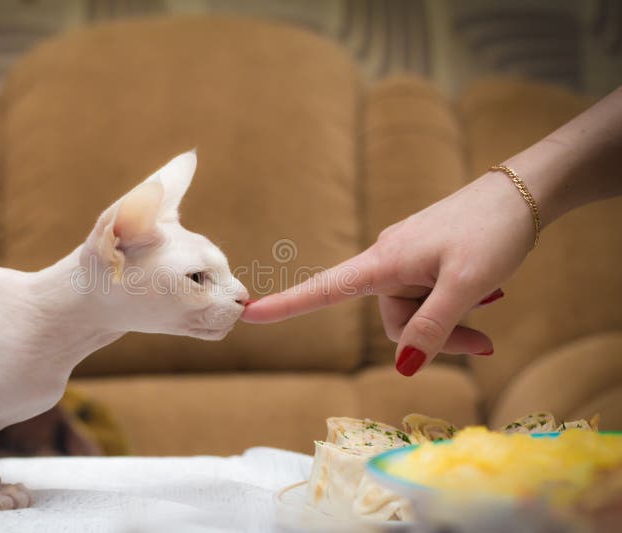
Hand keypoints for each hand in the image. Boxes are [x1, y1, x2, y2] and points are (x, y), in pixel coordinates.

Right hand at [241, 171, 533, 375]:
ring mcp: (409, 256)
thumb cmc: (493, 231)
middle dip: (435, 336)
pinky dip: (454, 302)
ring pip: (416, 308)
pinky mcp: (427, 255)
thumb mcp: (466, 284)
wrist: (524, 191)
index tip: (249, 314)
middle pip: (392, 317)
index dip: (287, 305)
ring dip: (451, 321)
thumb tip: (405, 367)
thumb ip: (434, 326)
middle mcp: (389, 258)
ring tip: (491, 306)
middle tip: (485, 342)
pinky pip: (429, 292)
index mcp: (385, 261)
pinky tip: (488, 293)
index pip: (325, 288)